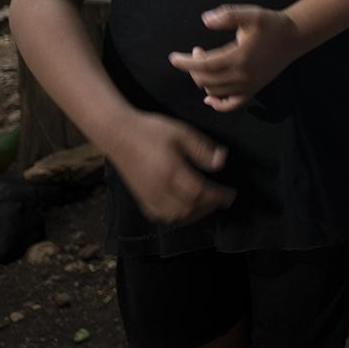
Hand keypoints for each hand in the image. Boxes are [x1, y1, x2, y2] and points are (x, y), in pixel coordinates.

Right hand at [107, 111, 235, 224]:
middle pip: (189, 209)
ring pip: (175, 217)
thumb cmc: (150, 130)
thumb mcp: (181, 132)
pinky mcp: (140, 198)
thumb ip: (201, 148)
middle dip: (209, 207)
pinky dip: (178, 217)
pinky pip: (161, 216)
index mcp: (170, 172)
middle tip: (221, 199)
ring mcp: (148, 196)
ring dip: (195, 214)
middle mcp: (159, 189)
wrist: (117, 134)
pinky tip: (186, 208)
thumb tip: (221, 161)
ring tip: (207, 204)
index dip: (217, 197)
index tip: (230, 195)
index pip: (199, 193)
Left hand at [168, 5, 307, 111]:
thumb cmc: (271, 24)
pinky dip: (218, 104)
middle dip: (193, 68)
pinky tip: (209, 99)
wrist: (294, 37)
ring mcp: (248, 85)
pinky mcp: (253, 90)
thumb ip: (227, 15)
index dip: (185, 63)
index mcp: (239, 57)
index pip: (204, 66)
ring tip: (204, 63)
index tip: (173, 58)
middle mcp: (242, 75)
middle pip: (206, 80)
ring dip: (202, 79)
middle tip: (196, 51)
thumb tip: (205, 20)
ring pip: (214, 91)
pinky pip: (232, 105)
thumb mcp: (250, 14)